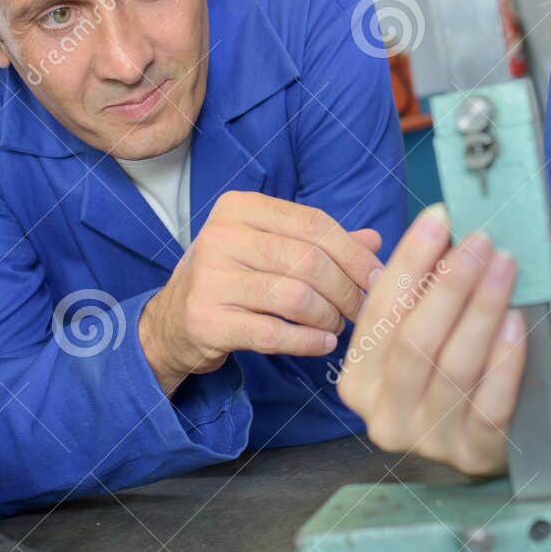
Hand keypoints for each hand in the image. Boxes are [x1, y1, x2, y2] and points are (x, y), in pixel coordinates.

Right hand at [138, 191, 382, 394]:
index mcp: (240, 208)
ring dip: (328, 318)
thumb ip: (320, 243)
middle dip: (346, 290)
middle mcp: (221, 236)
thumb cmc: (232, 279)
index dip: (354, 253)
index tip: (378, 278)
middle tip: (359, 310)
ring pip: (295, 298)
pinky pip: (273, 333)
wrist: (172, 321)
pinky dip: (307, 342)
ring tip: (336, 326)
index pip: (314, 223)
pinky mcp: (206, 320)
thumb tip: (375, 240)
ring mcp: (209, 279)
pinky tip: (321, 343)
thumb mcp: (269, 250)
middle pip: (308, 261)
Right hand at [336, 204, 527, 476]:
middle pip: (413, 341)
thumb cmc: (460, 374)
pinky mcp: (473, 457)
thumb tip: (445, 231)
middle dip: (449, 283)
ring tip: (504, 268)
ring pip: (452, 367)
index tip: (439, 219)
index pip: (379, 312)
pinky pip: (489, 404)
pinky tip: (518, 323)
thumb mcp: (429, 338)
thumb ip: (422, 297)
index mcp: (359, 381)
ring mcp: (428, 442)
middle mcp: (384, 416)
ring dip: (481, 310)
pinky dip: (504, 360)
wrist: (511, 439)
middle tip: (480, 240)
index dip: (409, 262)